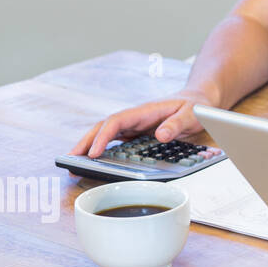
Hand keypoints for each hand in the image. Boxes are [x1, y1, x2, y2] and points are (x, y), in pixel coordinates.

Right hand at [70, 88, 213, 159]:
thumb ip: (178, 123)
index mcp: (144, 111)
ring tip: (74, 165)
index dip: (103, 137)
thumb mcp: (192, 113)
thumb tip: (160, 136)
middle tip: (69, 160)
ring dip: (89, 147)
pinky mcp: (136, 134)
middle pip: (103, 128)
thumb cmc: (195, 106)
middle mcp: (135, 118)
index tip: (93, 153)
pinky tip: (94, 163)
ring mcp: (134, 126)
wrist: (198, 101)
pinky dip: (103, 151)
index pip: (116, 121)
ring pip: (106, 135)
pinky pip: (116, 142)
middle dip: (85, 142)